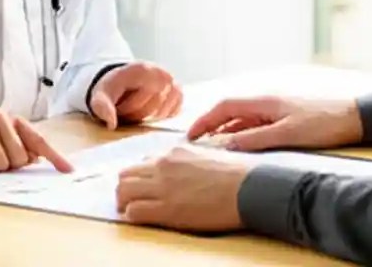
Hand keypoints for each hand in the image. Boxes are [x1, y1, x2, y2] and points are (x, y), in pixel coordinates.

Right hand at [0, 107, 73, 173]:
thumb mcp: (0, 134)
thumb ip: (19, 145)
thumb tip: (35, 160)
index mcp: (14, 120)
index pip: (39, 140)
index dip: (55, 156)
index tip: (69, 170)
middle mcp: (2, 118)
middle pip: (19, 158)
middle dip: (8, 165)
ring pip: (0, 163)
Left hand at [89, 61, 182, 129]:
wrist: (121, 83)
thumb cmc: (113, 89)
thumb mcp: (101, 95)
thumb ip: (103, 107)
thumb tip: (111, 124)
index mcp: (142, 69)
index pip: (144, 94)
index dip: (133, 106)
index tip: (120, 107)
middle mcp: (161, 73)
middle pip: (154, 105)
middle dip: (138, 113)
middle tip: (125, 109)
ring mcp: (171, 82)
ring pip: (165, 110)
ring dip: (150, 116)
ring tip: (137, 109)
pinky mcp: (177, 93)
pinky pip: (175, 109)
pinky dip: (163, 115)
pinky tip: (151, 112)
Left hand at [116, 145, 249, 231]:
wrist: (248, 188)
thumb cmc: (236, 173)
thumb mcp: (208, 155)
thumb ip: (189, 160)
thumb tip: (184, 168)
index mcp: (174, 152)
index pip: (143, 161)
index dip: (142, 175)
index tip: (147, 185)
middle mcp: (163, 165)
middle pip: (125, 174)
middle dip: (126, 187)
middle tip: (132, 199)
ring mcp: (163, 186)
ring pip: (123, 191)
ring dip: (125, 201)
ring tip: (132, 209)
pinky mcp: (166, 209)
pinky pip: (134, 211)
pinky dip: (133, 216)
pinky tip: (142, 218)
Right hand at [186, 96, 362, 151]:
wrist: (355, 116)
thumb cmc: (324, 123)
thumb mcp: (287, 135)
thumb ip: (255, 140)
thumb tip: (226, 147)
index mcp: (264, 101)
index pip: (224, 106)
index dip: (205, 120)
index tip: (190, 136)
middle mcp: (267, 100)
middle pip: (230, 111)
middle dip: (211, 126)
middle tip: (197, 144)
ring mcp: (276, 107)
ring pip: (243, 118)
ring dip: (227, 131)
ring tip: (214, 149)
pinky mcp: (286, 115)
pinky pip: (256, 123)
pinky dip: (243, 133)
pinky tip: (242, 145)